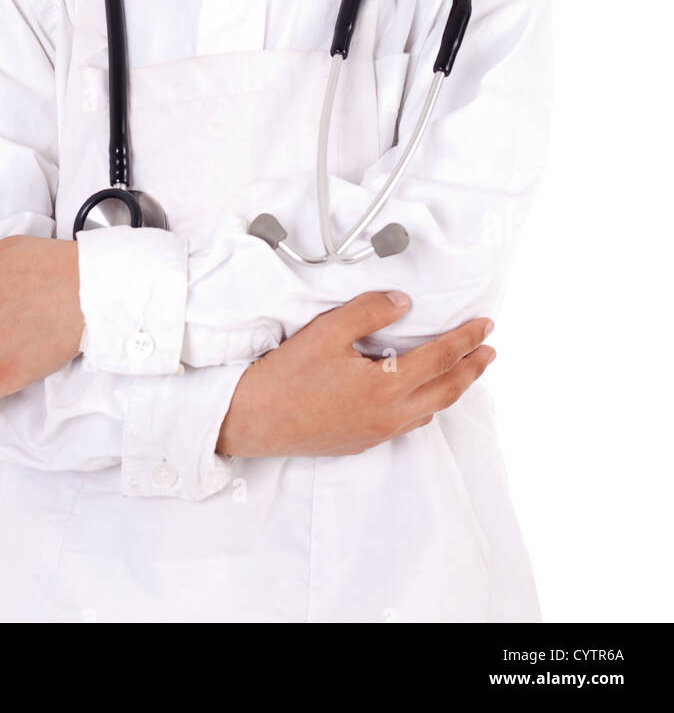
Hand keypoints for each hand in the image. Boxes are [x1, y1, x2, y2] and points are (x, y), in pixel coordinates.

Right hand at [216, 290, 494, 457]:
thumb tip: (403, 303)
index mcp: (387, 387)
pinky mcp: (362, 441)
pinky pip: (409, 424)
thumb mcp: (328, 330)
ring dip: (453, 388)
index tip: (485, 325)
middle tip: (489, 350)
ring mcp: (377, 432)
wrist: (255, 419)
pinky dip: (427, 405)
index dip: (466, 339)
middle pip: (446, 390)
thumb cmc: (287, 375)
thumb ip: (369, 311)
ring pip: (430, 411)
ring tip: (464, 371)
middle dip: (472, 368)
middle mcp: (389, 415)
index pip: (440, 357)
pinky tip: (422, 396)